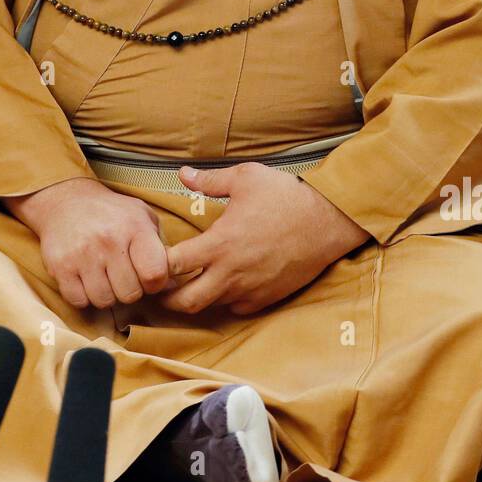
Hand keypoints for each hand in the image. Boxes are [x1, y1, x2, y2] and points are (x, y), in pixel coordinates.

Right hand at [7, 177, 169, 310]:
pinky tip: (86, 279)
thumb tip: (173, 284)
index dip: (155, 283)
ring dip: (107, 294)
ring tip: (104, 275)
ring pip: (104, 301)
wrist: (66, 201)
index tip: (148, 276)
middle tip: (123, 275)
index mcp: (134, 227)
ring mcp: (82, 254)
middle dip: (130, 289)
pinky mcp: (60, 266)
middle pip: (130, 293)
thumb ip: (161, 247)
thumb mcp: (143, 217)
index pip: (155, 275)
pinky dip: (84, 296)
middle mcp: (109, 240)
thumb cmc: (112, 214)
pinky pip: (79, 301)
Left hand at [160, 162, 369, 316]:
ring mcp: (249, 289)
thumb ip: (209, 180)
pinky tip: (225, 282)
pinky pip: (236, 307)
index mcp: (219, 244)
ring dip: (197, 297)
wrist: (327, 221)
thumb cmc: (285, 196)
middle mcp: (230, 273)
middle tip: (163, 284)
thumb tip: (182, 174)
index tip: (154, 257)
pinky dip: (225, 300)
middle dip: (168, 297)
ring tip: (192, 281)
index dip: (156, 264)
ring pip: (210, 306)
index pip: (172, 266)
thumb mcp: (245, 178)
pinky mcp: (267, 298)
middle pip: (186, 302)